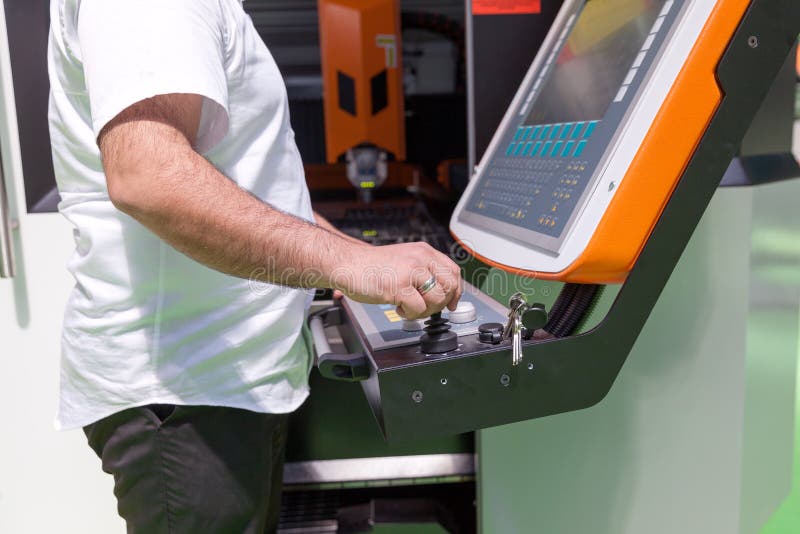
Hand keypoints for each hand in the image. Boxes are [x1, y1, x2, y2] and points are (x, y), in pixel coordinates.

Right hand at [333, 242, 462, 319]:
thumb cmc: (372, 266)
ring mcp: (410, 271)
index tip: (451, 303)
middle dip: (441, 303)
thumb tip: (443, 292)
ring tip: (409, 307)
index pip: (453, 271)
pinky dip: (409, 314)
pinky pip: (418, 308)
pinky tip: (398, 307)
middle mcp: (420, 258)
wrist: (347, 263)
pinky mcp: (399, 286)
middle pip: (449, 286)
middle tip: (427, 308)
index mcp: (424, 251)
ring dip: (425, 310)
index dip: (456, 291)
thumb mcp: (405, 259)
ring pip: (437, 299)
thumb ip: (424, 270)